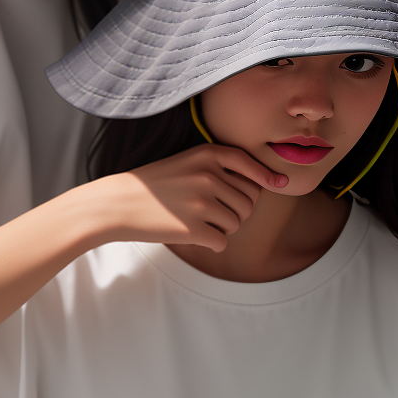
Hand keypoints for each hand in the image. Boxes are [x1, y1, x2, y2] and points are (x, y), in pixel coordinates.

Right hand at [94, 144, 288, 252]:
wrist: (118, 203)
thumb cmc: (155, 184)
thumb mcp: (187, 162)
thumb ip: (218, 168)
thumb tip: (264, 184)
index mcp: (207, 154)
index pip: (249, 164)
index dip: (266, 176)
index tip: (279, 183)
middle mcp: (208, 175)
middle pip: (248, 200)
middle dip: (238, 209)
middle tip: (214, 211)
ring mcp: (201, 202)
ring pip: (238, 222)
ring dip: (224, 227)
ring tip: (200, 221)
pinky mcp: (193, 228)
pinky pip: (222, 241)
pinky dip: (212, 243)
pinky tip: (193, 235)